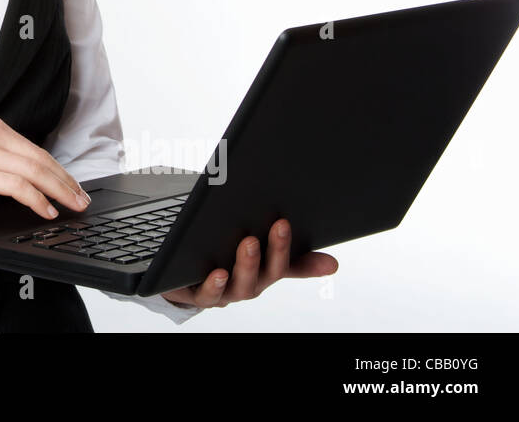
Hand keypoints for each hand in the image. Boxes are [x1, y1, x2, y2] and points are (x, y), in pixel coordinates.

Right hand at [0, 114, 90, 218]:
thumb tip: (31, 176)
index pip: (36, 150)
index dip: (60, 171)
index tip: (74, 186)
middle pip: (41, 159)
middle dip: (66, 182)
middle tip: (82, 199)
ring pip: (34, 171)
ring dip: (59, 191)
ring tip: (72, 206)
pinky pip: (18, 186)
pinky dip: (37, 199)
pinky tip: (46, 210)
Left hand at [160, 218, 337, 308]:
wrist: (184, 280)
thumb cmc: (228, 264)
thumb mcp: (260, 258)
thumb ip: (293, 259)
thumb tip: (334, 264)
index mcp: (264, 274)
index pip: (285, 263)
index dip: (290, 246)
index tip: (290, 221)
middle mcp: (248, 286)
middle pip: (267, 273)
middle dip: (276, 249)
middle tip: (279, 225)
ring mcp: (225, 293)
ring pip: (240, 285)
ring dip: (247, 265)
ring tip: (249, 243)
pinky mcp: (199, 297)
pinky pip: (209, 296)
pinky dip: (215, 285)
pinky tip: (217, 272)